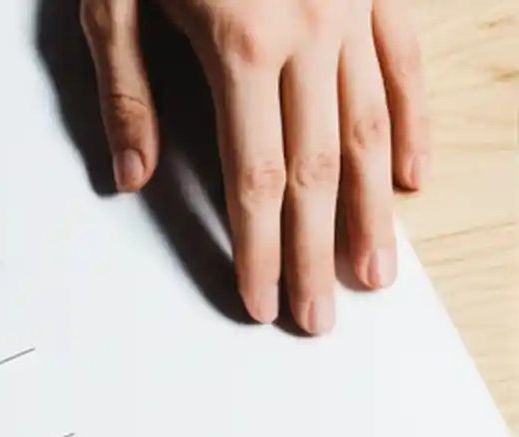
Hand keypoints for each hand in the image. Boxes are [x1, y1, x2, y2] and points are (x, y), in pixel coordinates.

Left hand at [80, 0, 428, 332]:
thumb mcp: (115, 0)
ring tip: (372, 270)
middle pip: (316, 169)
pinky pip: (404, 61)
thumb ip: (125, 89)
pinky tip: (409, 178)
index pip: (253, 175)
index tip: (260, 297)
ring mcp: (350, 8)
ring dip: (372, 210)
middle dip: (315, 253)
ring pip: (369, 128)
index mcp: (241, 41)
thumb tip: (131, 174)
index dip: (259, 246)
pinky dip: (411, 123)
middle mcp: (309, 29)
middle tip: (317, 315)